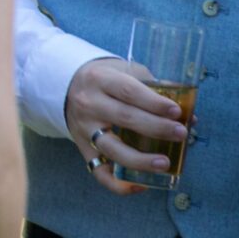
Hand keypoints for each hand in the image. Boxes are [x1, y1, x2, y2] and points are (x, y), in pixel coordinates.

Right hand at [65, 56, 188, 195]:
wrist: (66, 85)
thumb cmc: (106, 79)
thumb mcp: (124, 71)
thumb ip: (154, 88)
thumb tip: (190, 115)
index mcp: (99, 79)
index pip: (128, 91)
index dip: (154, 102)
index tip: (177, 111)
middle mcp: (88, 103)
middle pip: (124, 117)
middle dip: (156, 127)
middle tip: (181, 133)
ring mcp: (84, 128)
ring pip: (111, 148)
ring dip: (140, 159)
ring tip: (165, 163)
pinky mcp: (83, 148)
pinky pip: (98, 172)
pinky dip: (118, 184)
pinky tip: (140, 186)